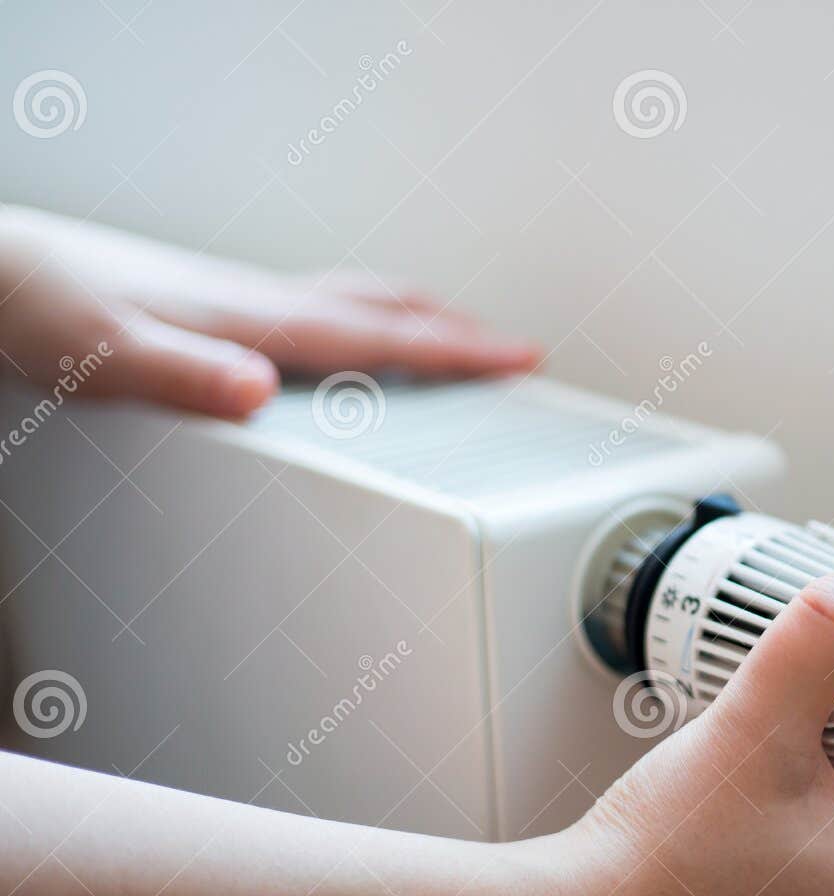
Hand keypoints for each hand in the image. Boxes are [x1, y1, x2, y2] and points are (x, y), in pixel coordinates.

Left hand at [0, 205, 540, 417]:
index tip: (521, 356)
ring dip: (411, 320)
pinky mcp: (216, 309)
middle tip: (507, 351)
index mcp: (257, 319)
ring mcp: (240, 302)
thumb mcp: (111, 353)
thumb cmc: (39, 307)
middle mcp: (259, 304)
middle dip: (455, 332)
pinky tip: (338, 348)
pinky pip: (316, 313)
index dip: (459, 350)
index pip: (381, 335)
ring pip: (352, 305)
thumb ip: (187, 374)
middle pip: (383, 311)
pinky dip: (359, 325)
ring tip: (446, 338)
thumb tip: (261, 392)